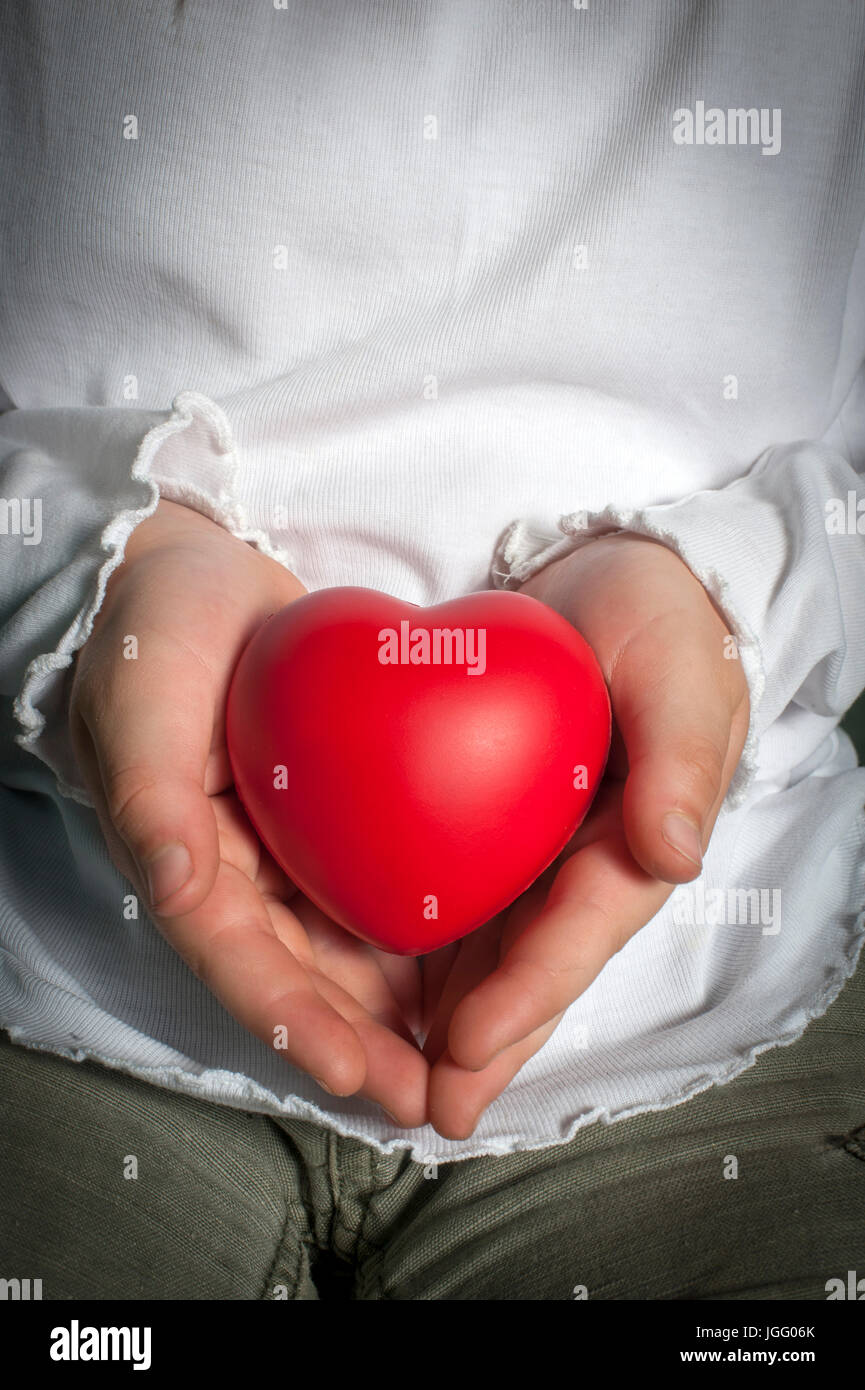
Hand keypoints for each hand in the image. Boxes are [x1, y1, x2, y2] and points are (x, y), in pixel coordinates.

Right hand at [69, 499, 427, 1124]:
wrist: (195, 570)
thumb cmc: (156, 633)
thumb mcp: (140, 705)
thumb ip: (151, 802)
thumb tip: (177, 892)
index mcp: (186, 861)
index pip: (237, 957)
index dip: (288, 1019)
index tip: (350, 1075)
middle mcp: (240, 871)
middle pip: (300, 974)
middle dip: (359, 1043)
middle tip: (426, 1099)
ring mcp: (288, 847)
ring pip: (345, 944)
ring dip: (396, 1008)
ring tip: (461, 1063)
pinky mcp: (333, 814)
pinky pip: (378, 880)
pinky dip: (419, 925)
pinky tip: (477, 958)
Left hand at [422, 534, 749, 1138]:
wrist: (607, 578)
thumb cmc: (655, 618)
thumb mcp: (678, 667)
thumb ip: (682, 755)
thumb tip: (676, 854)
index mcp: (638, 836)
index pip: (580, 928)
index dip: (530, 992)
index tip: (467, 1045)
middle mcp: (587, 862)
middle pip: (534, 965)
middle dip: (486, 1042)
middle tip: (428, 1109)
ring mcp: (540, 852)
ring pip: (494, 951)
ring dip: (452, 1022)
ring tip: (397, 1084)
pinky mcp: (496, 828)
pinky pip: (461, 898)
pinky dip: (428, 951)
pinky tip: (378, 992)